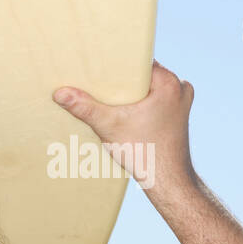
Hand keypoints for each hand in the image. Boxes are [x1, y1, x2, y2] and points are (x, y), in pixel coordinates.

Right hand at [52, 60, 195, 191]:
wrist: (167, 182)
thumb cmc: (145, 154)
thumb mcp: (109, 126)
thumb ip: (85, 108)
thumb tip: (60, 92)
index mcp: (169, 83)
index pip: (138, 61)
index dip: (117, 63)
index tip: (100, 66)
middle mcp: (179, 88)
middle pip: (144, 75)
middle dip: (123, 79)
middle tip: (100, 82)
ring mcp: (182, 102)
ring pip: (150, 88)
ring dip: (133, 92)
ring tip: (112, 96)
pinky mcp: (179, 116)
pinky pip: (157, 100)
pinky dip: (143, 103)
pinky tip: (125, 110)